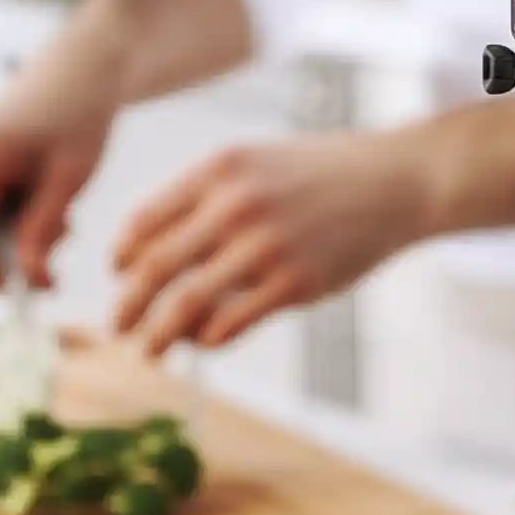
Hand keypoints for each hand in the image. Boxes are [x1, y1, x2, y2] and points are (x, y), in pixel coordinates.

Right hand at [0, 33, 120, 287]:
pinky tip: (43, 213)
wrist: (76, 70)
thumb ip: (42, 227)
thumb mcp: (72, 176)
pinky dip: (4, 223)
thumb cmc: (79, 113)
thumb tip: (24, 278)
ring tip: (60, 227)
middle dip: (2, 259)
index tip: (28, 292)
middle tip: (52, 270)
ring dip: (8, 241)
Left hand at [112, 131, 431, 355]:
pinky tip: (207, 341)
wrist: (398, 182)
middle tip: (116, 326)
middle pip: (154, 266)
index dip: (122, 254)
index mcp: (220, 170)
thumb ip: (211, 197)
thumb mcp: (261, 163)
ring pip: (186, 303)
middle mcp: (236, 206)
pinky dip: (210, 339)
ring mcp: (267, 247)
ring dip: (158, 335)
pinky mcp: (296, 283)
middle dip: (127, 304)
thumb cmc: (327, 173)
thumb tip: (154, 252)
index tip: (119, 273)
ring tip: (148, 351)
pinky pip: (232, 323)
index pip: (145, 220)